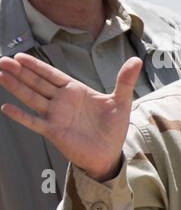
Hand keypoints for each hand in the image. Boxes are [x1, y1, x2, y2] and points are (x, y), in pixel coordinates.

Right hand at [0, 52, 139, 180]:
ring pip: (32, 98)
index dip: (36, 66)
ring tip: (0, 74)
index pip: (52, 75)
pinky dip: (21, 115)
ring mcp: (56, 116)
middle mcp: (61, 102)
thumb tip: (137, 60)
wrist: (110, 153)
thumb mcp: (121, 102)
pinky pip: (34, 122)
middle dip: (20, 72)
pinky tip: (7, 107)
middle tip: (2, 60)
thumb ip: (125, 81)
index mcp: (75, 91)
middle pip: (37, 83)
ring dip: (16, 87)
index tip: (20, 56)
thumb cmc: (113, 128)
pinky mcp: (54, 131)